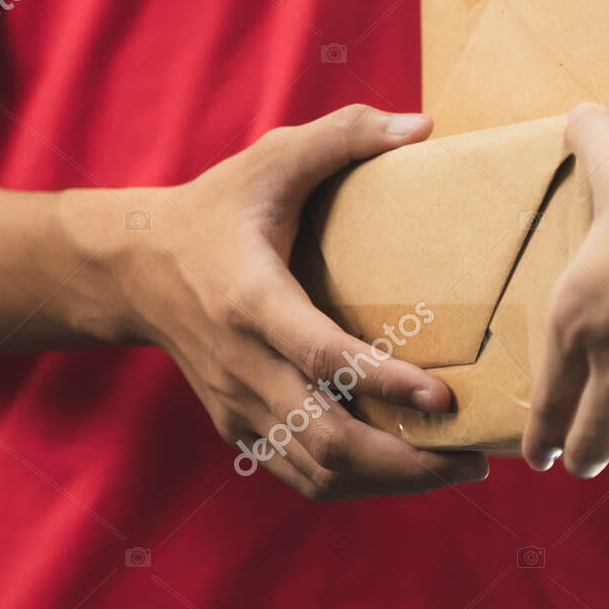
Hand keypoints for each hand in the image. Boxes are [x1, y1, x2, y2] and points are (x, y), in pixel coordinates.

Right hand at [101, 105, 488, 498]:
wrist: (132, 266)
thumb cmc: (216, 206)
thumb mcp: (272, 156)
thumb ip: (344, 135)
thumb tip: (422, 125)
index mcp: (251, 298)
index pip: (322, 355)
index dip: (385, 382)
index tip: (445, 398)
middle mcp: (242, 363)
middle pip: (326, 438)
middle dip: (405, 461)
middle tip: (475, 458)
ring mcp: (237, 403)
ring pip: (315, 470)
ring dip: (389, 482)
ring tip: (455, 468)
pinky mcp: (237, 424)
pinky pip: (299, 472)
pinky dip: (355, 482)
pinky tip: (404, 471)